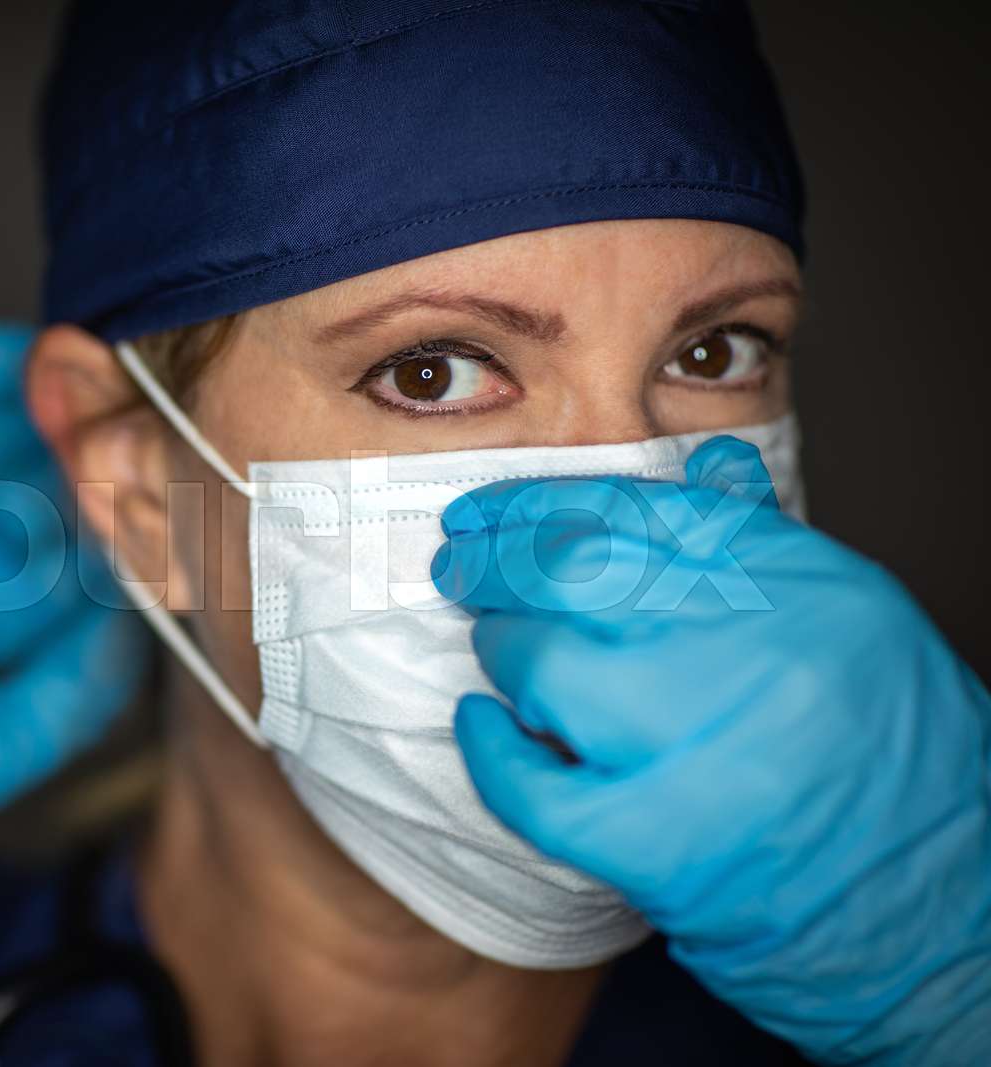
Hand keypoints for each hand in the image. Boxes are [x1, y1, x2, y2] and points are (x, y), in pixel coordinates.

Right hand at [0, 323, 146, 862]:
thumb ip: (79, 698)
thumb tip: (136, 626)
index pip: (94, 562)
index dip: (150, 539)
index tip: (201, 521)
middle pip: (69, 481)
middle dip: (124, 463)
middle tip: (181, 441)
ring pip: (23, 422)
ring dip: (79, 404)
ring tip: (136, 391)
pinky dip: (9, 361)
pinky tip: (67, 365)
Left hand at [431, 436, 990, 1064]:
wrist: (950, 914)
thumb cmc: (897, 764)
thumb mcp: (856, 626)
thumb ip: (765, 548)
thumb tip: (705, 466)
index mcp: (809, 587)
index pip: (644, 509)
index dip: (544, 503)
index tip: (492, 512)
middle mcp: (761, 651)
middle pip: (579, 570)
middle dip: (499, 561)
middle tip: (461, 564)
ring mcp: (707, 749)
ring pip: (546, 665)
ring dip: (503, 650)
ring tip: (499, 649)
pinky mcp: (664, 845)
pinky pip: (532, 784)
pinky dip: (490, 752)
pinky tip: (482, 729)